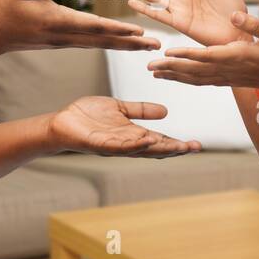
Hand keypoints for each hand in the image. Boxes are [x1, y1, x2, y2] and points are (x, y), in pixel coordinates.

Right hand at [0, 0, 160, 54]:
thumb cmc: (3, 6)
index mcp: (58, 21)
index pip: (94, 26)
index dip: (118, 28)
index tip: (141, 31)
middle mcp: (65, 35)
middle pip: (104, 41)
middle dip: (132, 43)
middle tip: (157, 46)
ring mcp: (64, 41)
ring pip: (100, 44)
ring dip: (125, 45)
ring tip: (147, 47)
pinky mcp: (61, 42)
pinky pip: (91, 44)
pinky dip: (110, 43)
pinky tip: (121, 43)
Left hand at [46, 96, 201, 157]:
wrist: (63, 121)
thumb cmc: (89, 116)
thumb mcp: (120, 109)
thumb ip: (141, 110)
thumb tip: (165, 111)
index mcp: (133, 135)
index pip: (159, 141)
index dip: (177, 143)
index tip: (196, 144)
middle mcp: (127, 143)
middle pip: (155, 149)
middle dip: (175, 149)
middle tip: (195, 148)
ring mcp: (115, 146)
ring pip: (141, 149)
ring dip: (160, 148)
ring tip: (178, 146)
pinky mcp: (100, 144)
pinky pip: (120, 146)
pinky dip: (134, 145)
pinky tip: (147, 140)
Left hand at [147, 11, 258, 94]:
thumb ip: (255, 24)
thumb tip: (233, 14)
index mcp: (240, 57)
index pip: (208, 57)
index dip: (186, 56)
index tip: (167, 54)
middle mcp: (231, 70)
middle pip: (195, 71)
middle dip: (171, 69)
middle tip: (149, 68)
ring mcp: (230, 78)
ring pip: (197, 79)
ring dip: (175, 76)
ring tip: (155, 74)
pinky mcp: (231, 81)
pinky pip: (204, 82)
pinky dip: (188, 80)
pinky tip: (178, 78)